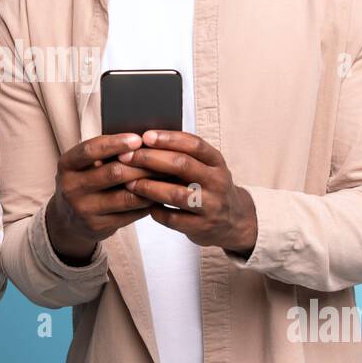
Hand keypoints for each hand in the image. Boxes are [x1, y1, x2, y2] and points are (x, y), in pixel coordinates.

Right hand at [44, 133, 159, 263]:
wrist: (67, 219)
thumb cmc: (84, 181)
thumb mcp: (83, 165)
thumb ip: (105, 154)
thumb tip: (143, 142)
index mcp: (67, 165)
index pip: (90, 150)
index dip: (115, 143)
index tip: (138, 139)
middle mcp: (71, 187)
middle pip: (113, 173)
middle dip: (141, 165)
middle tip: (162, 159)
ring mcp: (84, 210)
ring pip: (126, 196)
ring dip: (149, 186)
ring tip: (166, 177)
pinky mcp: (97, 227)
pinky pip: (130, 214)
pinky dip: (147, 203)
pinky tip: (158, 195)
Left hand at [118, 130, 257, 255]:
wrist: (234, 221)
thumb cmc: (209, 187)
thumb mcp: (206, 168)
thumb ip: (184, 156)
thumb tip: (144, 142)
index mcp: (216, 162)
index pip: (194, 144)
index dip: (169, 139)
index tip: (145, 136)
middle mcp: (217, 182)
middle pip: (182, 165)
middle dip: (151, 159)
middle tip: (127, 157)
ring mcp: (211, 206)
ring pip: (176, 194)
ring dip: (149, 187)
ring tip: (130, 182)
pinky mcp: (202, 227)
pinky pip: (173, 219)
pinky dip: (156, 211)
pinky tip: (143, 205)